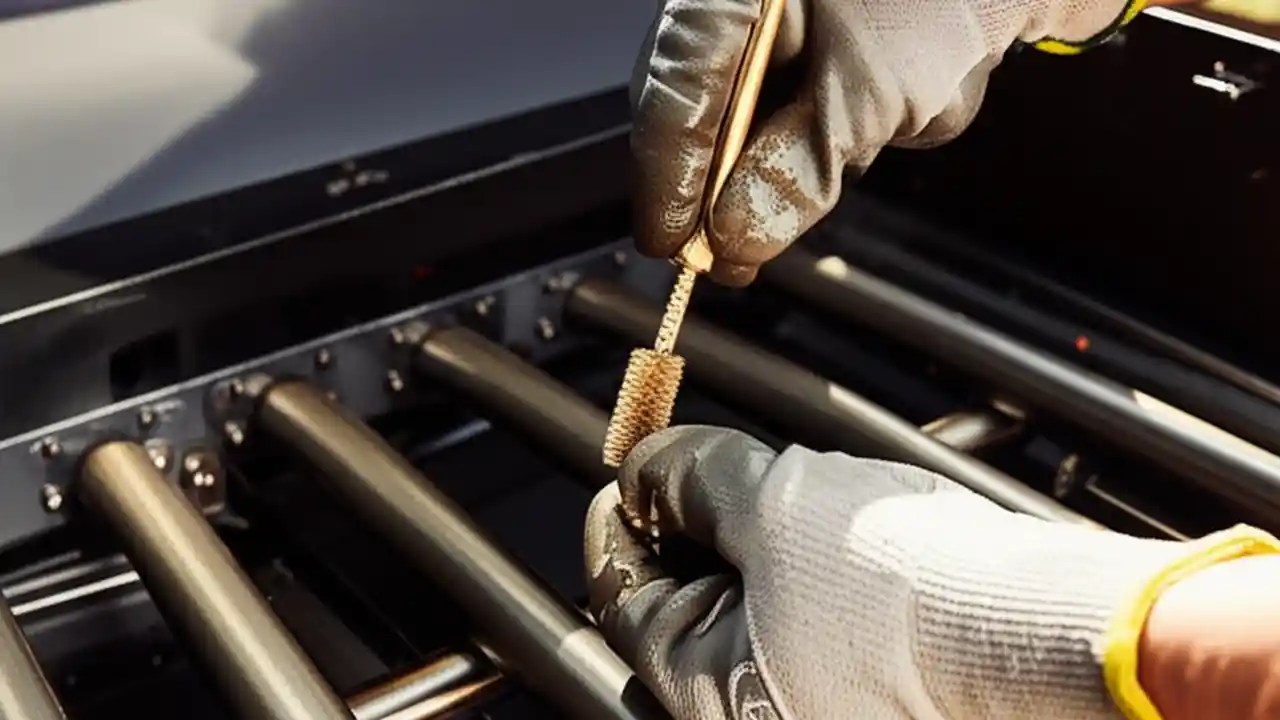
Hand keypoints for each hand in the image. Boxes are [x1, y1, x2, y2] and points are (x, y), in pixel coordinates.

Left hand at [584, 426, 1276, 718]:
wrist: (1047, 626)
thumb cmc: (911, 591)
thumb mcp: (771, 505)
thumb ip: (691, 480)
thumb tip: (647, 464)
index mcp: (710, 690)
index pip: (625, 594)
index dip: (620, 518)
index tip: (632, 470)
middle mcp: (759, 706)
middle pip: (691, 595)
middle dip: (698, 521)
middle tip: (711, 466)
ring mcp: (815, 693)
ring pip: (757, 594)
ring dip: (760, 531)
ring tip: (797, 491)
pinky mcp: (870, 674)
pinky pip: (814, 605)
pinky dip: (812, 555)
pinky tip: (846, 522)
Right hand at [631, 0, 1146, 285]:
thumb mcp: (868, 92)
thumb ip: (795, 167)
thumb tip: (735, 234)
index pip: (673, 90)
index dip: (666, 179)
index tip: (671, 246)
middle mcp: (752, 5)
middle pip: (701, 110)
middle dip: (721, 186)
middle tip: (726, 257)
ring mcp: (788, 26)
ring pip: (754, 123)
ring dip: (790, 162)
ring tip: (826, 174)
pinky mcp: (829, 54)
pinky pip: (806, 116)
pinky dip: (836, 139)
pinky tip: (881, 122)